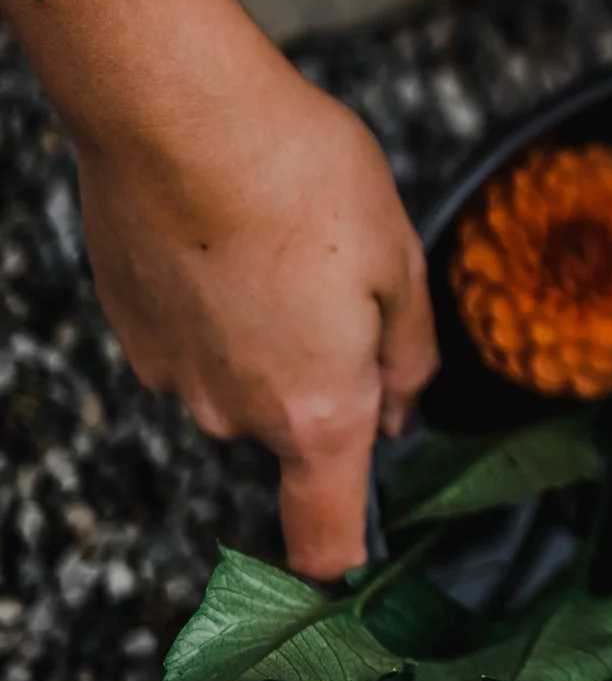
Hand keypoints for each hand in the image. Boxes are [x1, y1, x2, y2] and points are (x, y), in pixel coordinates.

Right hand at [78, 42, 434, 580]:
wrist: (178, 118)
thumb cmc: (303, 180)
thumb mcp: (399, 261)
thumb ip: (408, 354)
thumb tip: (400, 409)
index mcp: (318, 412)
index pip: (324, 534)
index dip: (345, 557)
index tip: (359, 563)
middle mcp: (237, 414)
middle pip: (298, 432)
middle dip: (329, 382)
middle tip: (349, 290)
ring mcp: (175, 376)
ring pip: (246, 380)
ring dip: (274, 338)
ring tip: (288, 247)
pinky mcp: (133, 331)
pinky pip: (197, 341)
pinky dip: (221, 308)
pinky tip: (234, 238)